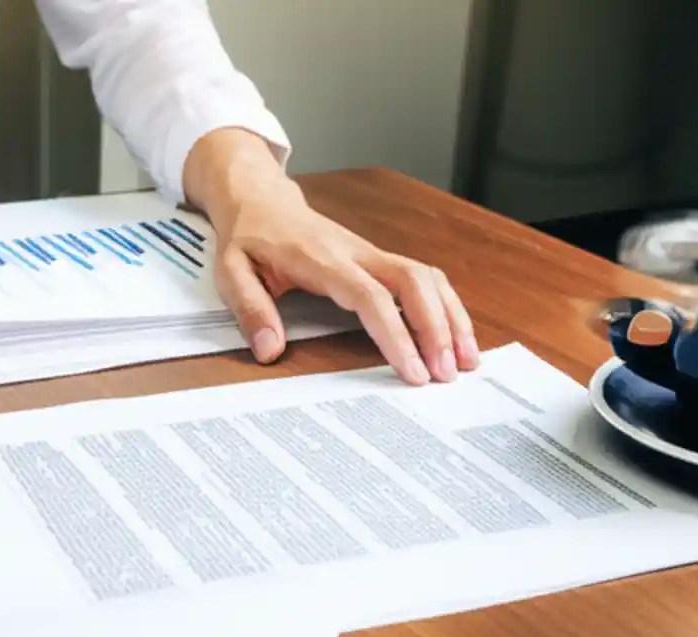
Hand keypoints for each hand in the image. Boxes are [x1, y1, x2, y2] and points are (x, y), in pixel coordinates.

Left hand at [184, 129, 478, 383]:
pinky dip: (444, 306)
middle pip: (413, 282)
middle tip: (446, 375)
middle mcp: (357, 253)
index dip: (395, 333)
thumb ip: (250, 309)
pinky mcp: (379, 260)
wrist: (260, 200)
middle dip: (436, 328)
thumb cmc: (248, 237)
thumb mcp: (231, 272)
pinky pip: (423, 279)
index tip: (412, 371)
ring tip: (465, 362)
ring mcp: (372, 254)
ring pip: (427, 278)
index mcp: (323, 259)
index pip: (370, 297)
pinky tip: (455, 337)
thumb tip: (270, 351)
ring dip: (451, 318)